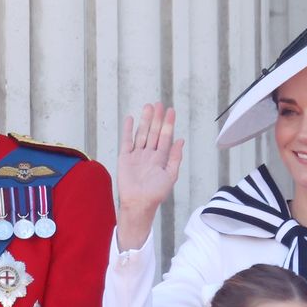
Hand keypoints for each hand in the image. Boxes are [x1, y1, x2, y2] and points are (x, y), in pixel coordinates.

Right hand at [114, 102, 185, 251]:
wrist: (139, 202)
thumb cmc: (156, 193)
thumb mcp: (170, 175)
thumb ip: (175, 157)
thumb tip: (181, 140)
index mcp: (161, 158)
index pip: (166, 137)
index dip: (168, 124)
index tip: (171, 111)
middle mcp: (149, 154)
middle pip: (154, 132)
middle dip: (157, 119)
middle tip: (159, 104)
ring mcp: (137, 155)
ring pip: (142, 133)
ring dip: (145, 121)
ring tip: (148, 107)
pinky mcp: (125, 157)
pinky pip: (127, 141)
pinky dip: (128, 130)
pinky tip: (130, 119)